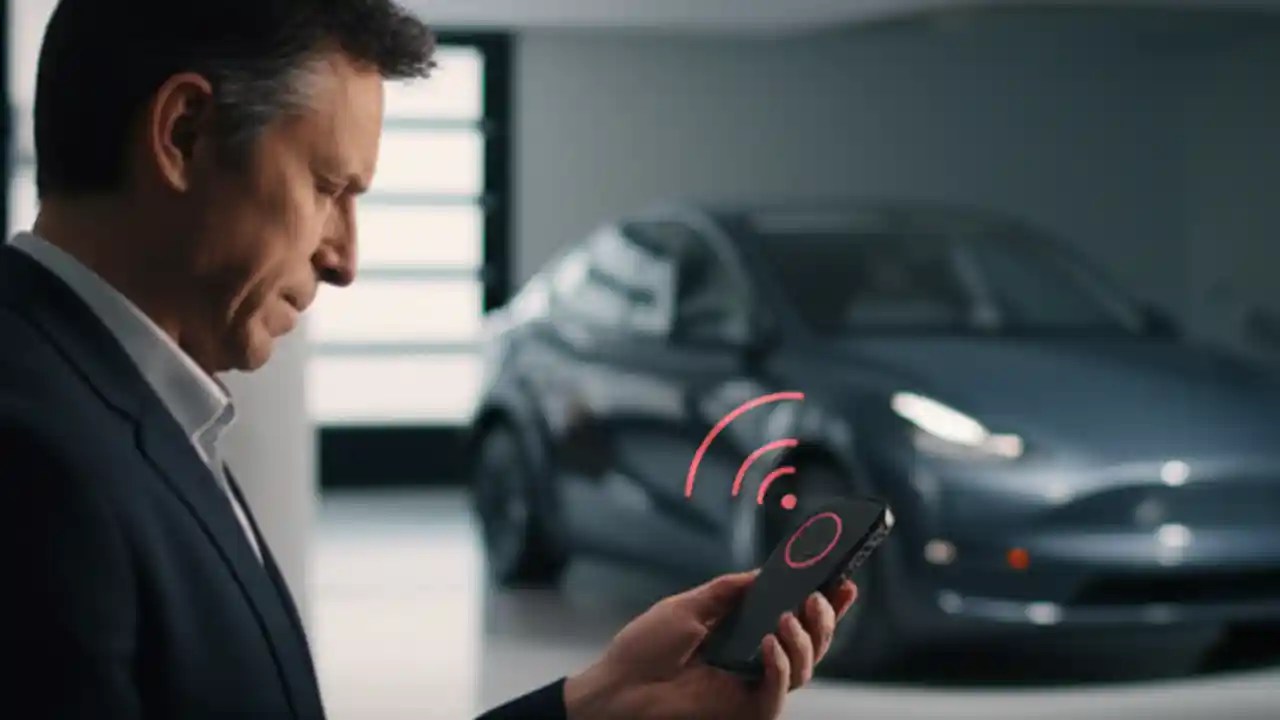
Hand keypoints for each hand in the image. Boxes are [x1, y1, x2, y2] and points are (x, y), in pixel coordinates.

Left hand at [563, 570, 857, 719]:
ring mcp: (753, 688)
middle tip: (820, 596)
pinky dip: (780, 667)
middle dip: (825, 618)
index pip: (796, 619)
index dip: (826, 603)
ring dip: (804, 640)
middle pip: (812, 644)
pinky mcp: (746, 711)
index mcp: (746, 634)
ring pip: (805, 668)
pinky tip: (769, 644)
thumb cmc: (646, 648)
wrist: (617, 687)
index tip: (844, 580)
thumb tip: (765, 572)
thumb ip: (729, 591)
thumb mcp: (689, 606)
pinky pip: (777, 693)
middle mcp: (757, 662)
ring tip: (787, 617)